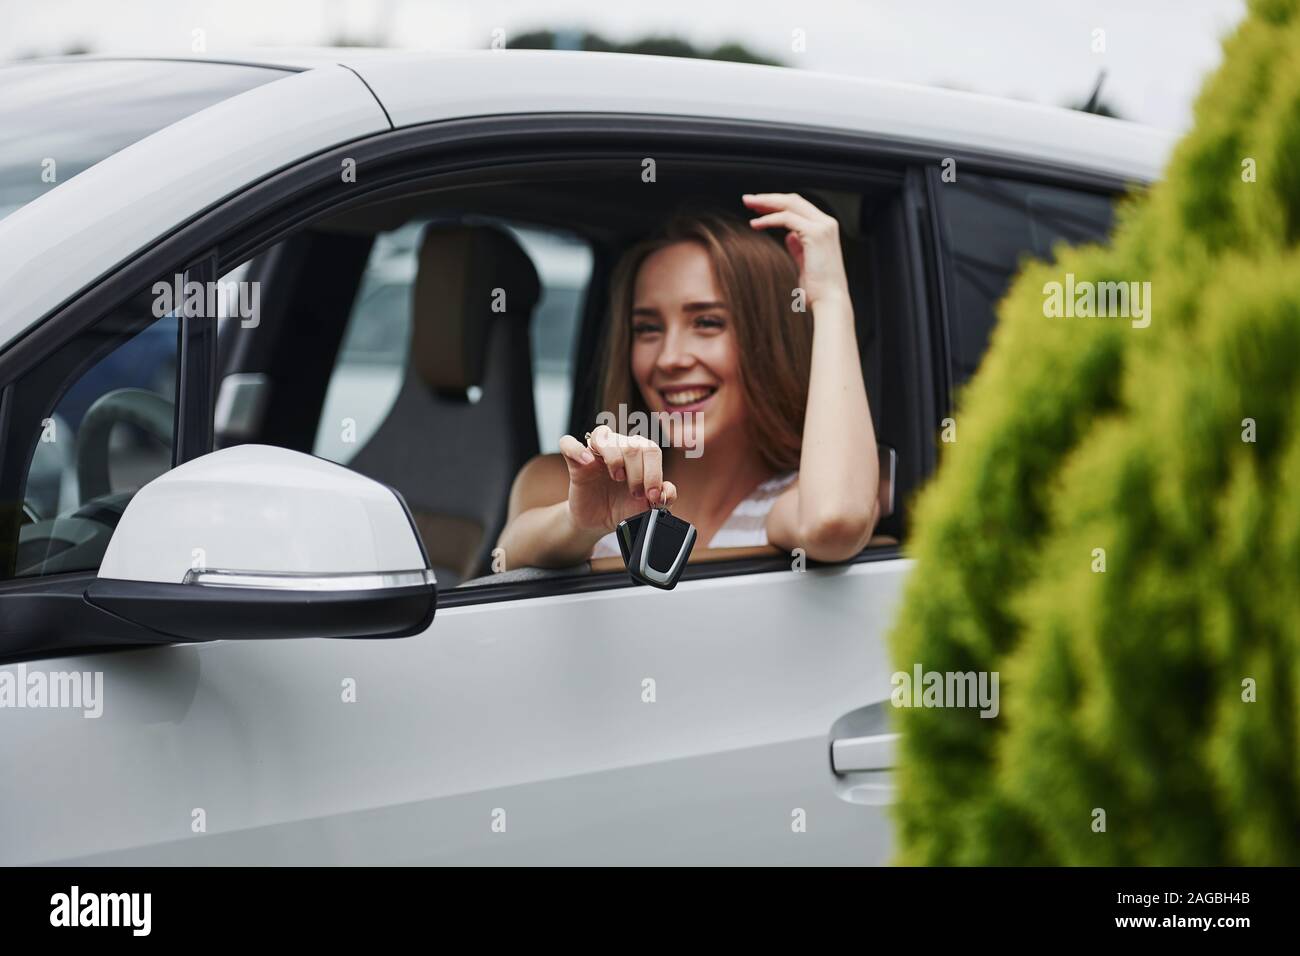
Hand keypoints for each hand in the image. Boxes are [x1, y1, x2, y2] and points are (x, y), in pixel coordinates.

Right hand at [557, 425, 678, 533]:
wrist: (598, 522)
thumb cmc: (622, 508)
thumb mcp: (646, 508)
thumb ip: (663, 499)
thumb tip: (668, 490)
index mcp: (639, 455)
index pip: (651, 449)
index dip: (654, 472)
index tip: (651, 496)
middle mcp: (618, 448)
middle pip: (631, 444)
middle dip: (638, 472)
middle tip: (635, 493)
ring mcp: (596, 453)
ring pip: (604, 436)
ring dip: (614, 459)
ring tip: (617, 478)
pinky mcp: (575, 462)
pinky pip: (568, 443)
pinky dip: (576, 449)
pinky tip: (587, 462)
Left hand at [743, 192, 850, 310]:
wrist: (829, 302)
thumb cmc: (818, 289)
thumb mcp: (806, 263)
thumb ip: (799, 247)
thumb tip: (789, 236)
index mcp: (825, 228)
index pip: (799, 207)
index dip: (777, 204)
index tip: (757, 207)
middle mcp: (827, 223)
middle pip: (793, 200)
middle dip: (769, 198)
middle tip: (747, 200)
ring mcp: (823, 227)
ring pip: (790, 205)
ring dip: (766, 203)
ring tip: (748, 206)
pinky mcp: (815, 234)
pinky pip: (787, 218)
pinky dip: (769, 219)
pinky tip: (755, 224)